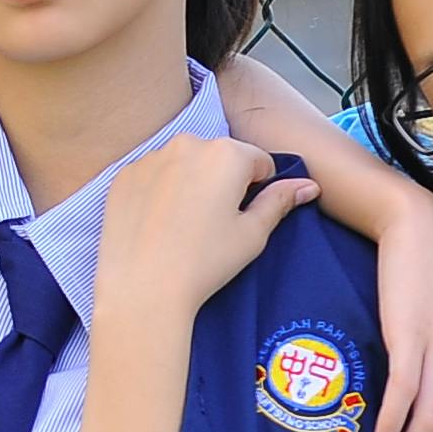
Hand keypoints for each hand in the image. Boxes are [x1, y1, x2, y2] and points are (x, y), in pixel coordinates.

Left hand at [92, 137, 315, 326]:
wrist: (143, 288)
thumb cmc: (205, 262)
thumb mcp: (253, 234)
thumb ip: (280, 201)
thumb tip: (309, 185)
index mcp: (227, 154)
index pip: (258, 162)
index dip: (258, 190)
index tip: (242, 217)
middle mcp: (187, 144)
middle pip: (218, 157)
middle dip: (222, 182)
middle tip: (212, 224)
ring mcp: (151, 157)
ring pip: (183, 164)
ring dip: (190, 183)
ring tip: (183, 226)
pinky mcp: (123, 175)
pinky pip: (152, 175)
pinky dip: (158, 192)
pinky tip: (156, 224)